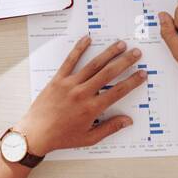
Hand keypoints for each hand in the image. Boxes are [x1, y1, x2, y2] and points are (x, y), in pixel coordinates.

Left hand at [14, 36, 144, 154]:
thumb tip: (128, 121)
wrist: (36, 134)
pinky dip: (79, 49)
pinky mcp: (58, 79)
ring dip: (108, 53)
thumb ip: (110, 128)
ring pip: (93, 65)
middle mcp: (82, 94)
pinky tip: (87, 39)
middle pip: (108, 73)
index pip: (118, 91)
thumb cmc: (62, 137)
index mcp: (92, 108)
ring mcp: (70, 84)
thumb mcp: (89, 138)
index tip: (142, 74)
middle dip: (125, 62)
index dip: (132, 82)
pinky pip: (70, 61)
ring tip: (120, 44)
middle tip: (136, 53)